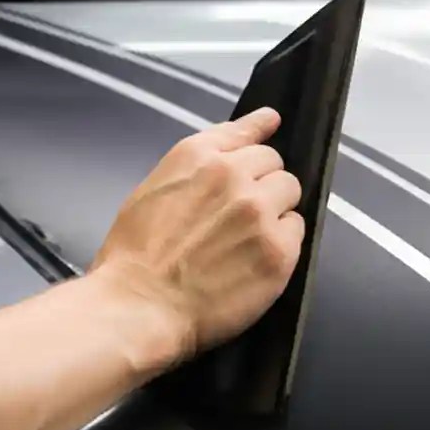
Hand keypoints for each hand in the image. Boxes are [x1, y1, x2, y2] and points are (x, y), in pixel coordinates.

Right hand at [91, 107, 304, 360]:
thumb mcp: (151, 192)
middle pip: (273, 163)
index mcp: (197, 157)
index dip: (259, 130)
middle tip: (241, 215)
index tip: (271, 123)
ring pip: (289, 192)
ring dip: (276, 209)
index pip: (244, 131)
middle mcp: (233, 175)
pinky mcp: (279, 249)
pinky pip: (297, 231)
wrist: (139, 306)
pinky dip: (282, 243)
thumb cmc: (133, 259)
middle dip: (261, 183)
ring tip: (247, 239)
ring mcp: (260, 211)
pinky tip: (254, 261)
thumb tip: (226, 153)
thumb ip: (193, 168)